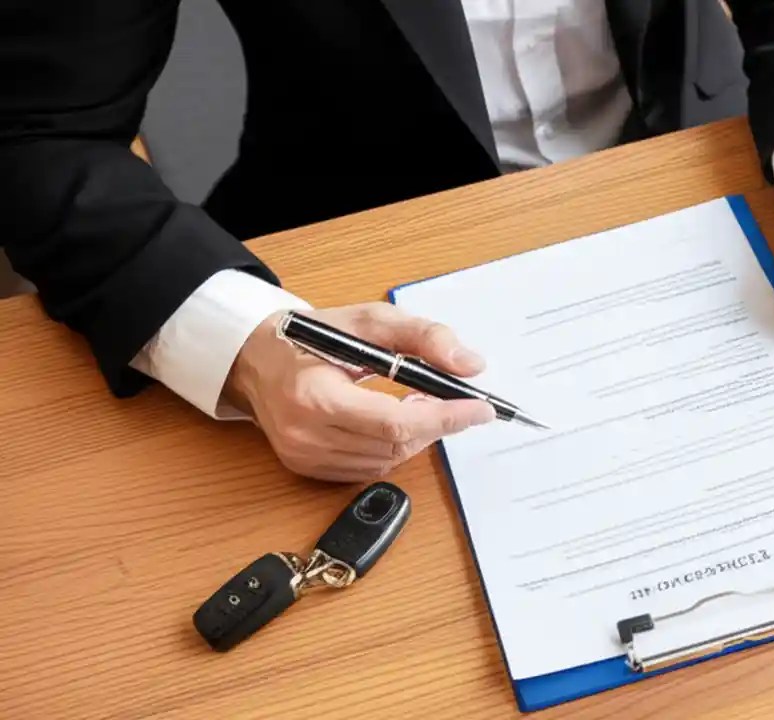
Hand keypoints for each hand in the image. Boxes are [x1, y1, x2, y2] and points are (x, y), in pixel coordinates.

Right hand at [224, 302, 495, 481]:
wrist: (256, 360)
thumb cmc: (311, 336)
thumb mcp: (369, 320)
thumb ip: (423, 336)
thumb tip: (471, 364)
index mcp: (315, 394)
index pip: (394, 422)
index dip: (444, 418)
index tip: (481, 409)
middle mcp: (305, 434)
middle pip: (395, 445)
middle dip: (436, 424)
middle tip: (457, 402)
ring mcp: (304, 456)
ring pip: (387, 461)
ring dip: (417, 437)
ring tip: (423, 406)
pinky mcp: (307, 469)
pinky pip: (369, 469)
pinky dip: (393, 448)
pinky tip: (395, 422)